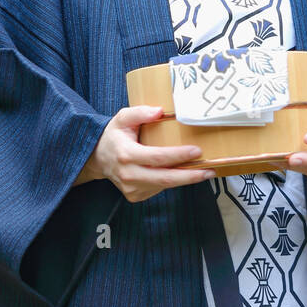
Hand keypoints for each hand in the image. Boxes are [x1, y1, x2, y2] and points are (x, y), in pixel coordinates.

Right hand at [74, 105, 214, 201]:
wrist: (97, 158)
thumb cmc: (114, 135)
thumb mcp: (122, 117)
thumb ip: (140, 112)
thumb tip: (160, 111)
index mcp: (126, 154)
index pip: (157, 157)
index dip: (178, 155)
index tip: (197, 151)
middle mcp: (128, 174)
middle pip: (164, 179)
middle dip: (190, 176)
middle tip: (209, 170)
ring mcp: (131, 188)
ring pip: (164, 185)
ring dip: (185, 179)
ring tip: (203, 171)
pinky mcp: (135, 196)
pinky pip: (158, 189)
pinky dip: (172, 181)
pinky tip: (181, 173)